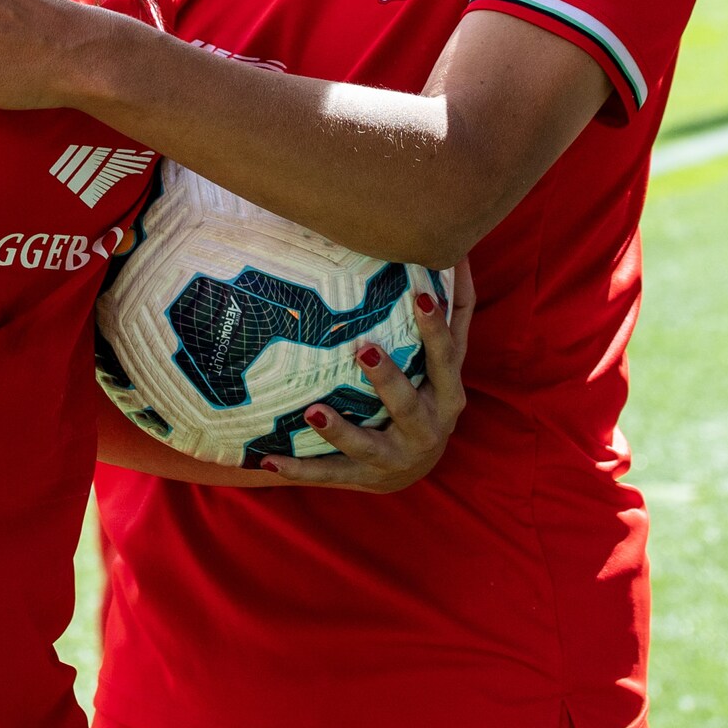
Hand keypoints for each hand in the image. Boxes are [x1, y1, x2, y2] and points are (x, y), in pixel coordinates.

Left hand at [263, 262, 475, 492]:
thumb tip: (458, 249)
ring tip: (313, 411)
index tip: (421, 296)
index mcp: (447, 392)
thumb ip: (455, 311)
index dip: (437, 328)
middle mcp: (427, 427)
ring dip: (340, 430)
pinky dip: (299, 470)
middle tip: (363, 350)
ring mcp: (395, 457)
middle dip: (388, 379)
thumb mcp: (446, 360)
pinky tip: (269, 460)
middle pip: (409, 403)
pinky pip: (329, 474)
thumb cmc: (431, 394)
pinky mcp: (364, 478)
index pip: (446, 356)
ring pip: (367, 445)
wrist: (417, 468)